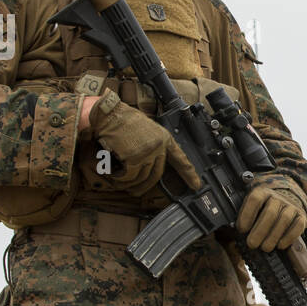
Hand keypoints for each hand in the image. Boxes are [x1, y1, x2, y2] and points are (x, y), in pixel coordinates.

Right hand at [86, 90, 201, 195]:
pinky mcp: (133, 158)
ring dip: (128, 183)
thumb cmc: (124, 121)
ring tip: (118, 178)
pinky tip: (113, 172)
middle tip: (135, 192)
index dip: (189, 174)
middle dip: (144, 187)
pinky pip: (128, 177)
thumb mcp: (147, 130)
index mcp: (164, 139)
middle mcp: (159, 147)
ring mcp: (147, 153)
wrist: (109, 113)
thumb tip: (151, 167)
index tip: (196, 185)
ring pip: (141, 178)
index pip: (181, 160)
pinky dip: (120, 178)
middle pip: (156, 176)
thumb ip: (154, 146)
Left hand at [237, 176, 306, 250]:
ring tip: (265, 248)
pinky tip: (280, 245)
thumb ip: (244, 216)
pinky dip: (289, 237)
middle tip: (252, 244)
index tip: (242, 230)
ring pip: (284, 219)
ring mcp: (291, 206)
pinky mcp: (301, 215)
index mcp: (262, 192)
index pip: (255, 200)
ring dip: (273, 236)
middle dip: (260, 231)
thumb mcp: (252, 206)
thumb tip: (235, 232)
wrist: (286, 197)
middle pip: (270, 212)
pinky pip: (298, 226)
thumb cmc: (263, 207)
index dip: (247, 215)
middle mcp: (278, 197)